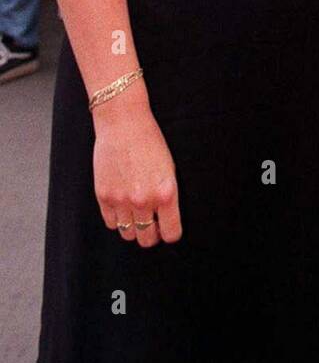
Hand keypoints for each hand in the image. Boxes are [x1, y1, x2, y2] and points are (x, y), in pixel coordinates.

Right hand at [93, 101, 181, 246]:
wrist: (123, 123)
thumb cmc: (150, 142)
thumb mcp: (169, 169)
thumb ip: (166, 197)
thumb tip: (163, 221)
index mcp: (166, 193)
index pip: (171, 233)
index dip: (170, 233)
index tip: (168, 228)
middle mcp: (144, 200)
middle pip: (147, 239)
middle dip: (151, 234)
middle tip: (152, 224)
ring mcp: (121, 200)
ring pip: (128, 235)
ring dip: (133, 228)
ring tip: (136, 214)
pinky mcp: (104, 196)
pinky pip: (111, 223)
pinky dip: (117, 219)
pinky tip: (121, 206)